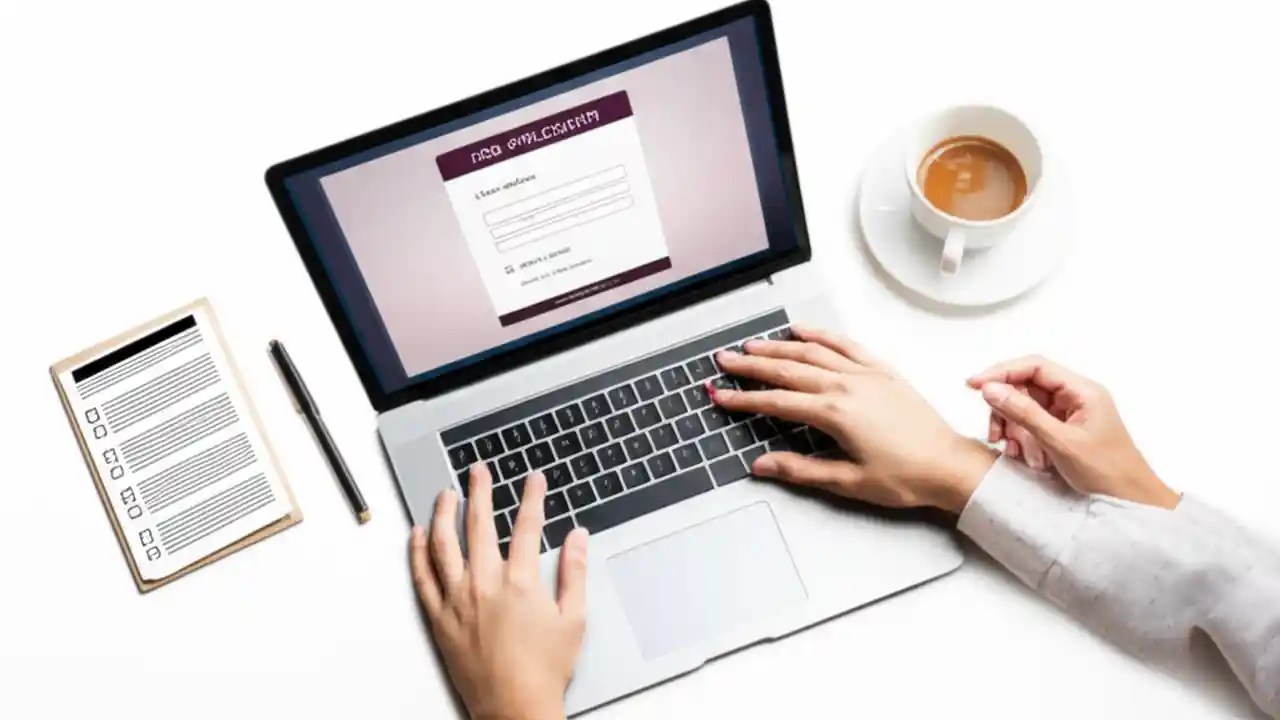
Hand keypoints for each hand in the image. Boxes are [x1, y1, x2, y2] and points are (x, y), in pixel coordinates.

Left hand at [410, 464, 588, 719]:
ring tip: (446, 494)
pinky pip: (423, 577)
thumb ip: (575, 572)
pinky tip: (418, 534)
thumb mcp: (574, 618)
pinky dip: (418, 552)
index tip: (532, 478)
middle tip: (479, 471)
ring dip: (444, 513)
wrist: (513, 706)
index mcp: (521, 582)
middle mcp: (485, 584)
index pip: (527, 526)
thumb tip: (578, 537)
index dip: (531, 497)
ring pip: (444, 544)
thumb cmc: (544, 669)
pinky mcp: (440, 618)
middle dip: (480, 491)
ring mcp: (458, 600)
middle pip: (480, 525)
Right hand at [711, 326, 994, 513]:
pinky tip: (802, 330)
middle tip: (724, 360)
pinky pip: (845, 344)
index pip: (776, 401)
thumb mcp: (847, 482)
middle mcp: (848, 386)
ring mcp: (865, 374)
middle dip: (751, 364)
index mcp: (835, 413)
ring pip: (812, 351)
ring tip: (752, 345)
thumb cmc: (906, 476)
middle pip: (788, 368)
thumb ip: (800, 470)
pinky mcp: (882, 371)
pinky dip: (821, 334)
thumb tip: (762, 465)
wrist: (949, 466)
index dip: (744, 398)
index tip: (721, 395)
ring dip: (778, 346)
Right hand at [967, 356, 1179, 508]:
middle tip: (995, 433)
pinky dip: (1022, 437)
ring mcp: (1071, 413)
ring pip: (1027, 406)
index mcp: (1082, 390)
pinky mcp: (1066, 429)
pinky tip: (1021, 455)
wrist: (1132, 500)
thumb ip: (1024, 413)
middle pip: (1027, 386)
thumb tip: (990, 389)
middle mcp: (1076, 396)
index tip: (974, 385)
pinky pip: (1034, 423)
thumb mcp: (1060, 442)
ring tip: (1011, 450)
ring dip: (1013, 426)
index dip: (1001, 372)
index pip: (1034, 366)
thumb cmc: (1105, 471)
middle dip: (1006, 408)